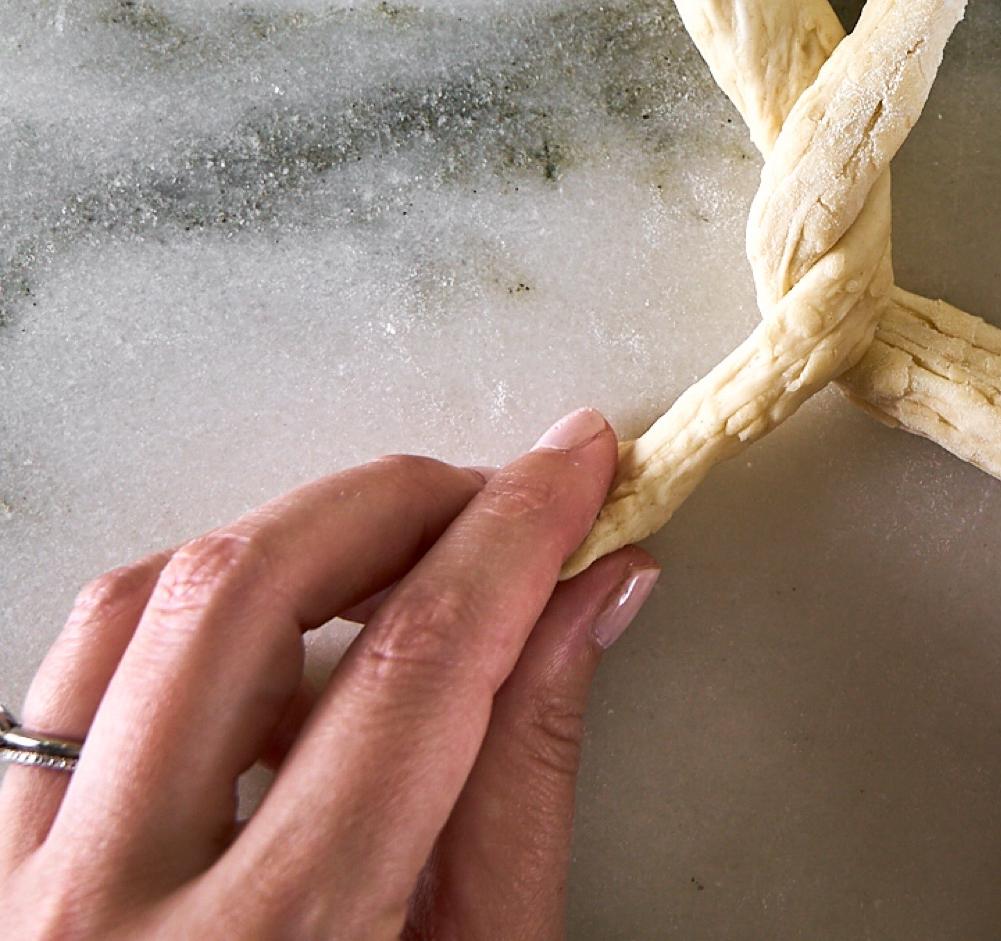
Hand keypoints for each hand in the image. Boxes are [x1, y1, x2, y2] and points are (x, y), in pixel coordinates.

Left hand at [1, 408, 656, 940]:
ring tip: (388, 574)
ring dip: (281, 547)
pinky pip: (62, 688)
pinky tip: (271, 664)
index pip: (414, 664)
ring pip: (127, 611)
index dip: (517, 532)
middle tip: (497, 495)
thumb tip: (585, 596)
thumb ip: (524, 777)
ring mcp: (12, 896)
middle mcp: (105, 918)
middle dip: (397, 502)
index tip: (579, 463)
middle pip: (243, 594)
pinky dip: (180, 626)